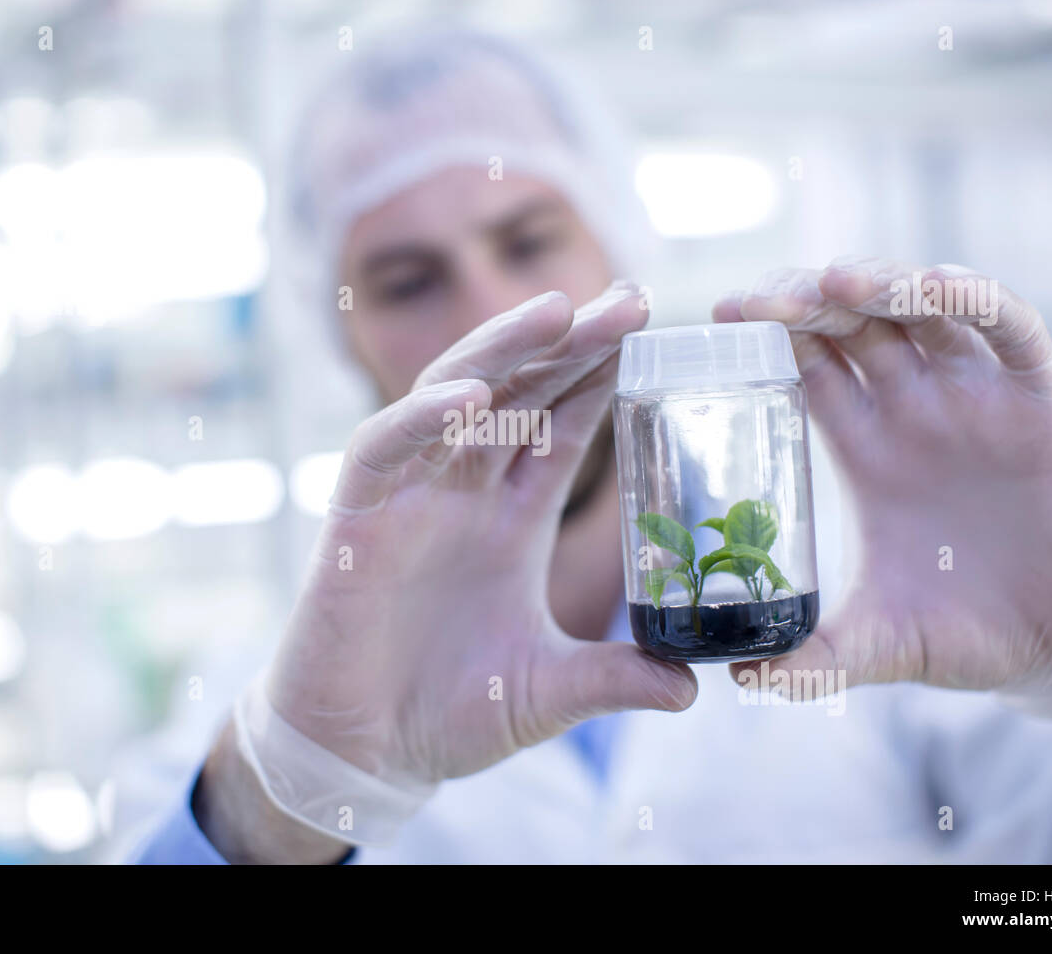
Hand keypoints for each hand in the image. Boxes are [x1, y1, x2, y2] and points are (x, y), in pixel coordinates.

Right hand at [267, 284, 694, 787]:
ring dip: (501, 353)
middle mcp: (464, 492)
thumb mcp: (548, 692)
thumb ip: (615, 678)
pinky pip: (384, 448)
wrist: (365, 753)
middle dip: (571, 345)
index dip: (601, 376)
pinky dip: (421, 419)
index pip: (563, 425)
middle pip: (520, 394)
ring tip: (558, 313)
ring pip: (453, 398)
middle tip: (632, 299)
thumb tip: (695, 686)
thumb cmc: (450, 714)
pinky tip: (469, 398)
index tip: (653, 331)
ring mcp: (409, 497)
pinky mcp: (356, 518)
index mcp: (512, 517)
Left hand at [713, 256, 1051, 709]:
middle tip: (759, 301)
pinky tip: (935, 289)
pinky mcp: (1039, 403)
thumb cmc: (966, 636)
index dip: (767, 333)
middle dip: (806, 299)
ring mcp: (974, 399)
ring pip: (921, 310)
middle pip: (850, 323)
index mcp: (865, 447)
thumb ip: (814, 659)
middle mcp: (913, 410)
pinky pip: (1009, 329)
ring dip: (880, 285)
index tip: (719, 317)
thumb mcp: (879, 645)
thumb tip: (740, 682)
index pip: (808, 364)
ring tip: (836, 285)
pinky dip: (974, 301)